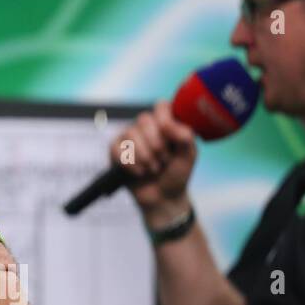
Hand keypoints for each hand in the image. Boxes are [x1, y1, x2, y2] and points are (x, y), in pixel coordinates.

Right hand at [109, 99, 196, 225]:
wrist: (163, 198)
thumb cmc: (177, 175)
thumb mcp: (189, 156)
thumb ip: (185, 137)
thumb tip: (170, 124)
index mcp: (166, 124)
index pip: (161, 106)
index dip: (164, 120)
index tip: (172, 138)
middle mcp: (147, 127)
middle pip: (143, 119)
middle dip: (155, 144)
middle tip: (164, 160)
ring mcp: (129, 138)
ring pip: (130, 134)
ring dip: (144, 157)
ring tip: (153, 169)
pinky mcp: (115, 151)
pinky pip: (116, 149)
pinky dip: (130, 164)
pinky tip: (139, 173)